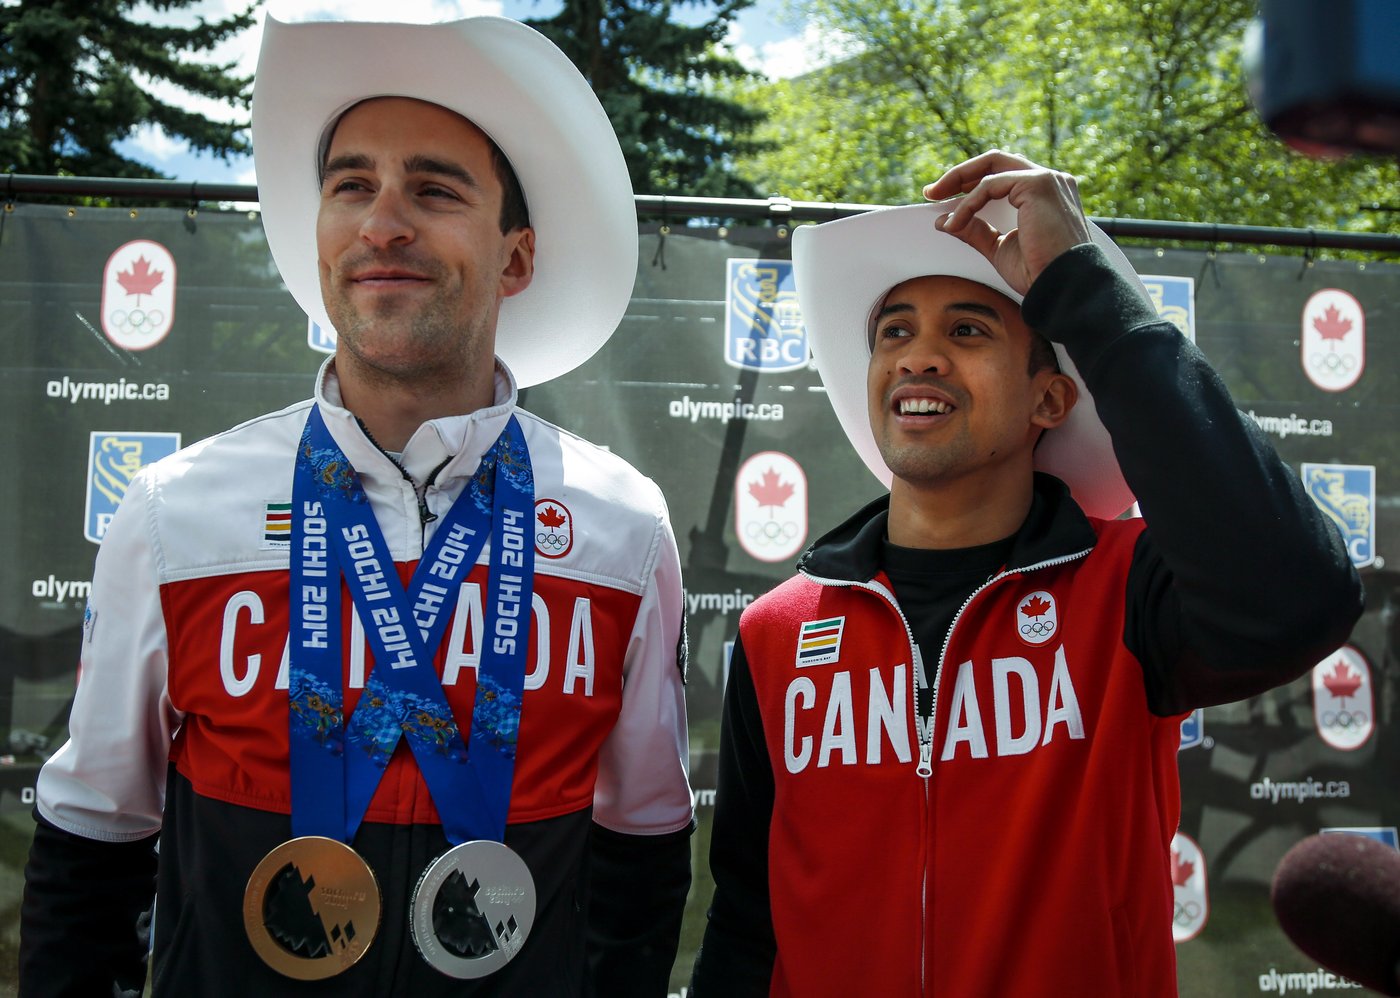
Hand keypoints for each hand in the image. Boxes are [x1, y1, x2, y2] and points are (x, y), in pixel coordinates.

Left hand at [923, 150, 1091, 295]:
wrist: (1063, 286)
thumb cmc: (1039, 272)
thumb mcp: (999, 248)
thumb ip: (976, 230)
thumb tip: (945, 221)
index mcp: (1044, 193)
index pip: (1001, 175)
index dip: (970, 183)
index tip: (941, 198)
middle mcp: (1049, 179)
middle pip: (995, 161)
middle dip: (959, 174)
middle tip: (931, 192)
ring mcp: (1046, 178)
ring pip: (990, 166)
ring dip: (958, 181)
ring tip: (935, 199)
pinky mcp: (1037, 184)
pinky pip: (989, 185)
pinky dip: (968, 203)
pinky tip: (956, 222)